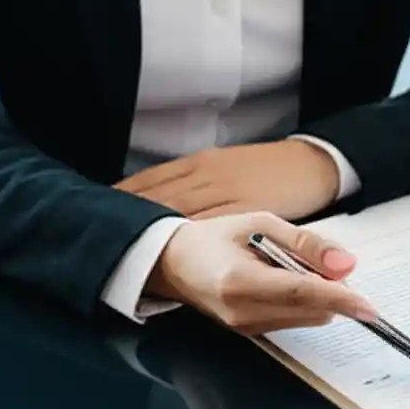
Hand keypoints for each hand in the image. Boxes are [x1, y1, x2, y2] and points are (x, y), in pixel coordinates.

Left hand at [115, 140, 339, 219]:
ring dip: (148, 222)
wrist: (312, 163)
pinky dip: (186, 231)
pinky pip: (210, 220)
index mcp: (200, 163)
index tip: (96, 209)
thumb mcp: (228, 170)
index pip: (152, 179)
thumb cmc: (271, 170)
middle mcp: (207, 174)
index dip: (123, 195)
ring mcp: (225, 188)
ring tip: (122, 240)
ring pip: (178, 206)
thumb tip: (165, 204)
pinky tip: (170, 245)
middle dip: (126, 211)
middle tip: (97, 227)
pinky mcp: (245, 204)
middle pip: (157, 194)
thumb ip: (197, 185)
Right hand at [146, 211, 375, 334]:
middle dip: (332, 291)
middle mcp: (243, 311)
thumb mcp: (259, 224)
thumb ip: (304, 243)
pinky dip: (304, 303)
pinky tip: (286, 282)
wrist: (173, 264)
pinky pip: (294, 321)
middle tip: (327, 263)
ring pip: (307, 318)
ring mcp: (246, 327)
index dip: (339, 298)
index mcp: (240, 280)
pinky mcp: (250, 334)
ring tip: (294, 268)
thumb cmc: (215, 238)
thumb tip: (345, 264)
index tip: (369, 306)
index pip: (301, 292)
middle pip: (310, 310)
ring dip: (319, 297)